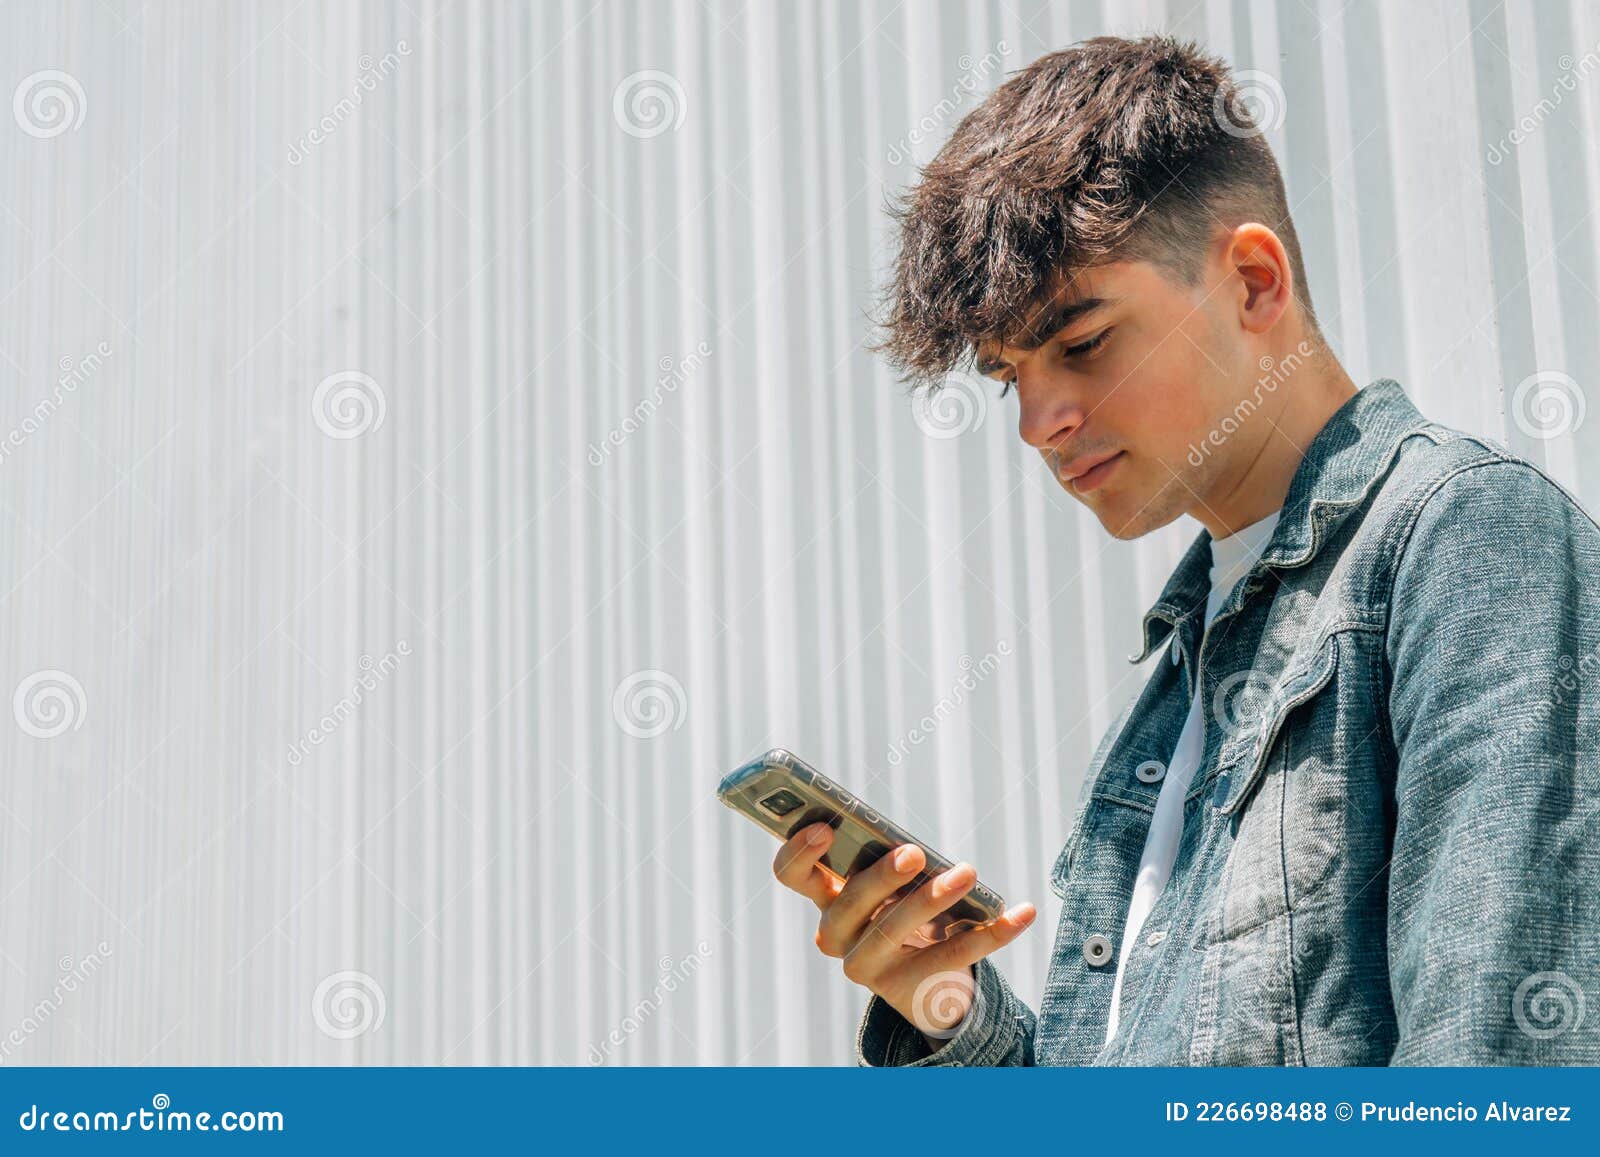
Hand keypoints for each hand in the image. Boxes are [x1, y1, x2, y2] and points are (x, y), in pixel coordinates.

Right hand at [772, 821, 1036, 1046]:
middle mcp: (836, 934)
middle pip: (849, 904)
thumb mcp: (889, 881)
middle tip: (914, 853)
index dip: (799, 851)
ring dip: (932, 900)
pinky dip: (992, 932)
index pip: (791, 873)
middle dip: (881, 876)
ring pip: (893, 931)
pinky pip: (951, 957)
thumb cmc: (902, 906)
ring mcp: (867, 965)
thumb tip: (910, 845)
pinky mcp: (907, 988)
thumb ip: (886, 858)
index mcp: (824, 896)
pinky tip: (1023, 912)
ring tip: (967, 873)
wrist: (924, 979)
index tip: (824, 827)